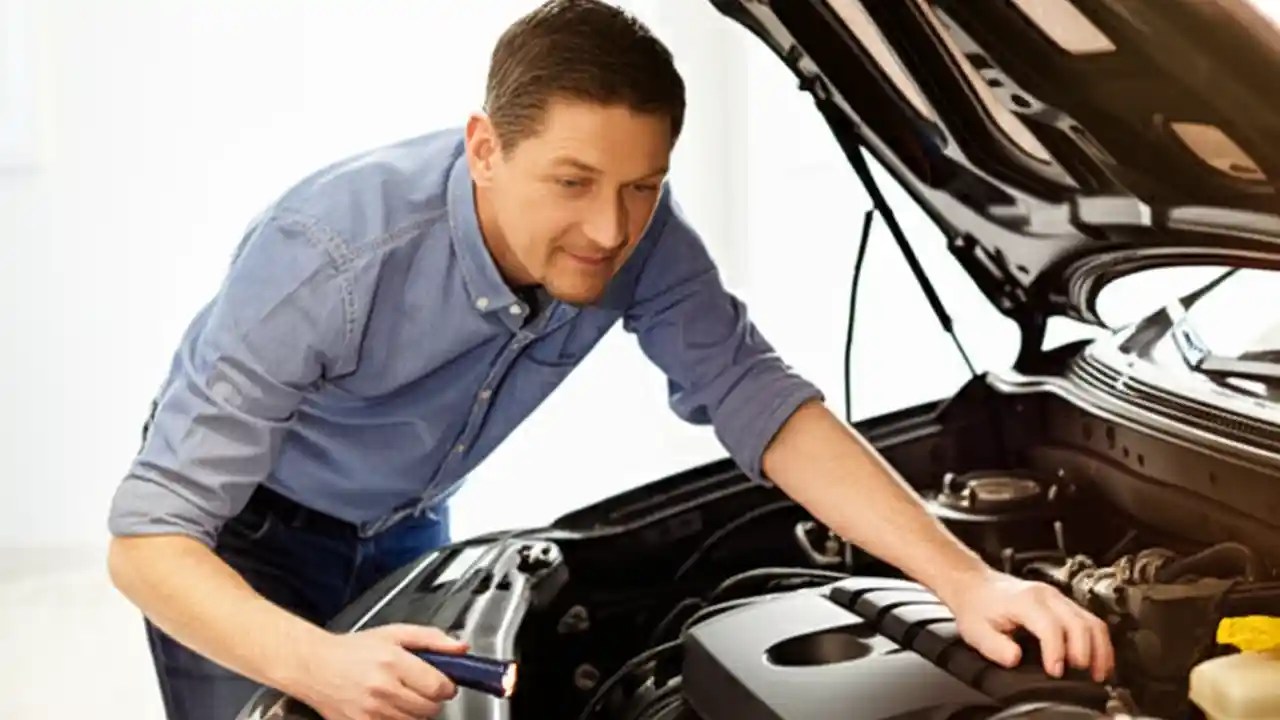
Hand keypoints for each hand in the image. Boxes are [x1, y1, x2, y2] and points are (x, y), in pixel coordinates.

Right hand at [294, 623, 468, 719]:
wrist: (314, 666)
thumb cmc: (353, 649)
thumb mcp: (395, 633)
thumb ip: (432, 638)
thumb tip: (461, 648)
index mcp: (394, 662)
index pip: (439, 687)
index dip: (447, 687)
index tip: (443, 684)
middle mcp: (383, 689)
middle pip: (430, 709)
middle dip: (432, 700)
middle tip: (421, 689)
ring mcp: (371, 712)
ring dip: (415, 713)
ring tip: (401, 697)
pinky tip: (389, 708)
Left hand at [938, 568, 1113, 681]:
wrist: (976, 586)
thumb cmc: (977, 607)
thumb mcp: (976, 630)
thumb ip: (994, 646)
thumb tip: (1015, 659)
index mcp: (1026, 601)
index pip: (1051, 627)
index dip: (1057, 652)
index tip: (1055, 672)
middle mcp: (1047, 596)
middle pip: (1080, 624)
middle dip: (1085, 654)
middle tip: (1083, 677)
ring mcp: (1059, 598)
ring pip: (1092, 621)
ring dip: (1100, 650)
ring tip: (1098, 674)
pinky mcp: (1065, 603)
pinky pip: (1091, 621)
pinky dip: (1099, 642)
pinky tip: (1097, 660)